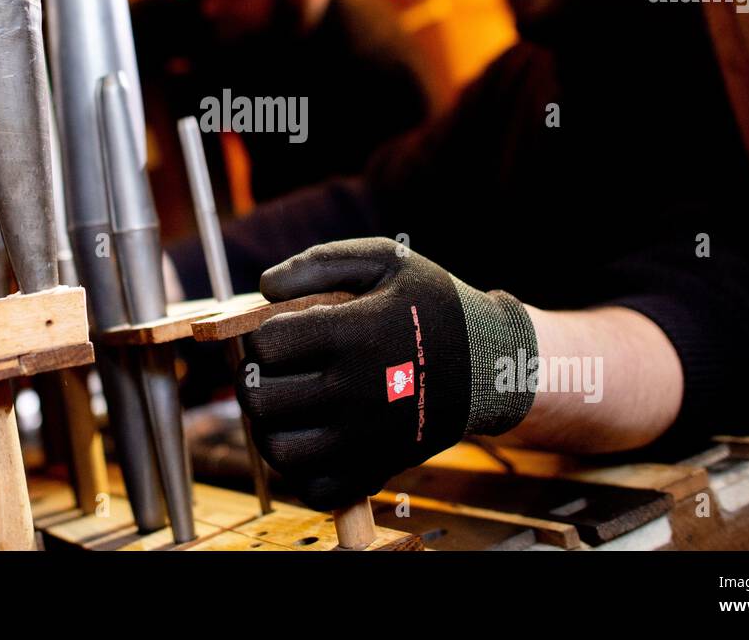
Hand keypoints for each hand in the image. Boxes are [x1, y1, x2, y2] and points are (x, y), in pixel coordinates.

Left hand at [236, 237, 536, 509]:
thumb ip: (320, 262)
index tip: (282, 333)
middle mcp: (356, 391)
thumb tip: (265, 288)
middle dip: (257, 380)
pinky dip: (301, 470)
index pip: (266, 345)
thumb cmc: (432, 305)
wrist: (491, 364)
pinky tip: (314, 438)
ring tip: (290, 405)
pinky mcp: (377, 470)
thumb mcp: (386, 259)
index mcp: (354, 334)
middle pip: (261, 401)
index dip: (262, 336)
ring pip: (279, 450)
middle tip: (275, 371)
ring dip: (271, 427)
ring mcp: (365, 438)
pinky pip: (314, 489)